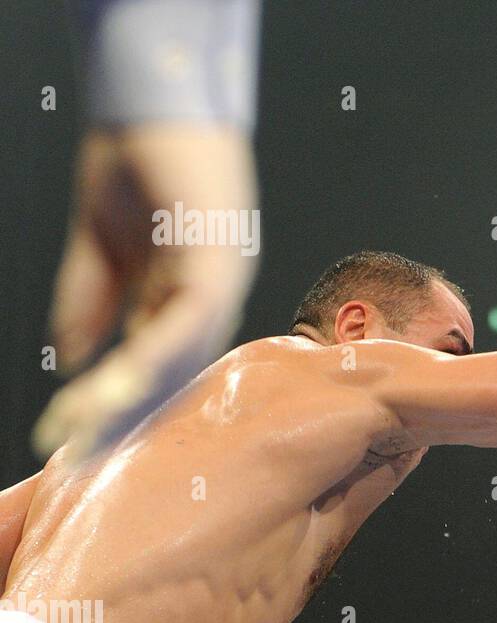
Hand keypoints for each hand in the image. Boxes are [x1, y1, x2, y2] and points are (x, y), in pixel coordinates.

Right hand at [34, 125, 257, 460]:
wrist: (152, 95)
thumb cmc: (135, 161)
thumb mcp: (103, 243)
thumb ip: (93, 298)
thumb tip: (72, 356)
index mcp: (190, 290)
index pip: (161, 359)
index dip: (123, 397)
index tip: (83, 435)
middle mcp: (215, 290)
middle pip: (175, 364)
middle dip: (128, 409)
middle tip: (82, 452)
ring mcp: (223, 272)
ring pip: (183, 350)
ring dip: (134, 391)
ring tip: (88, 428)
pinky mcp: (219, 250)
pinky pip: (188, 315)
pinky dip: (155, 350)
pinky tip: (121, 381)